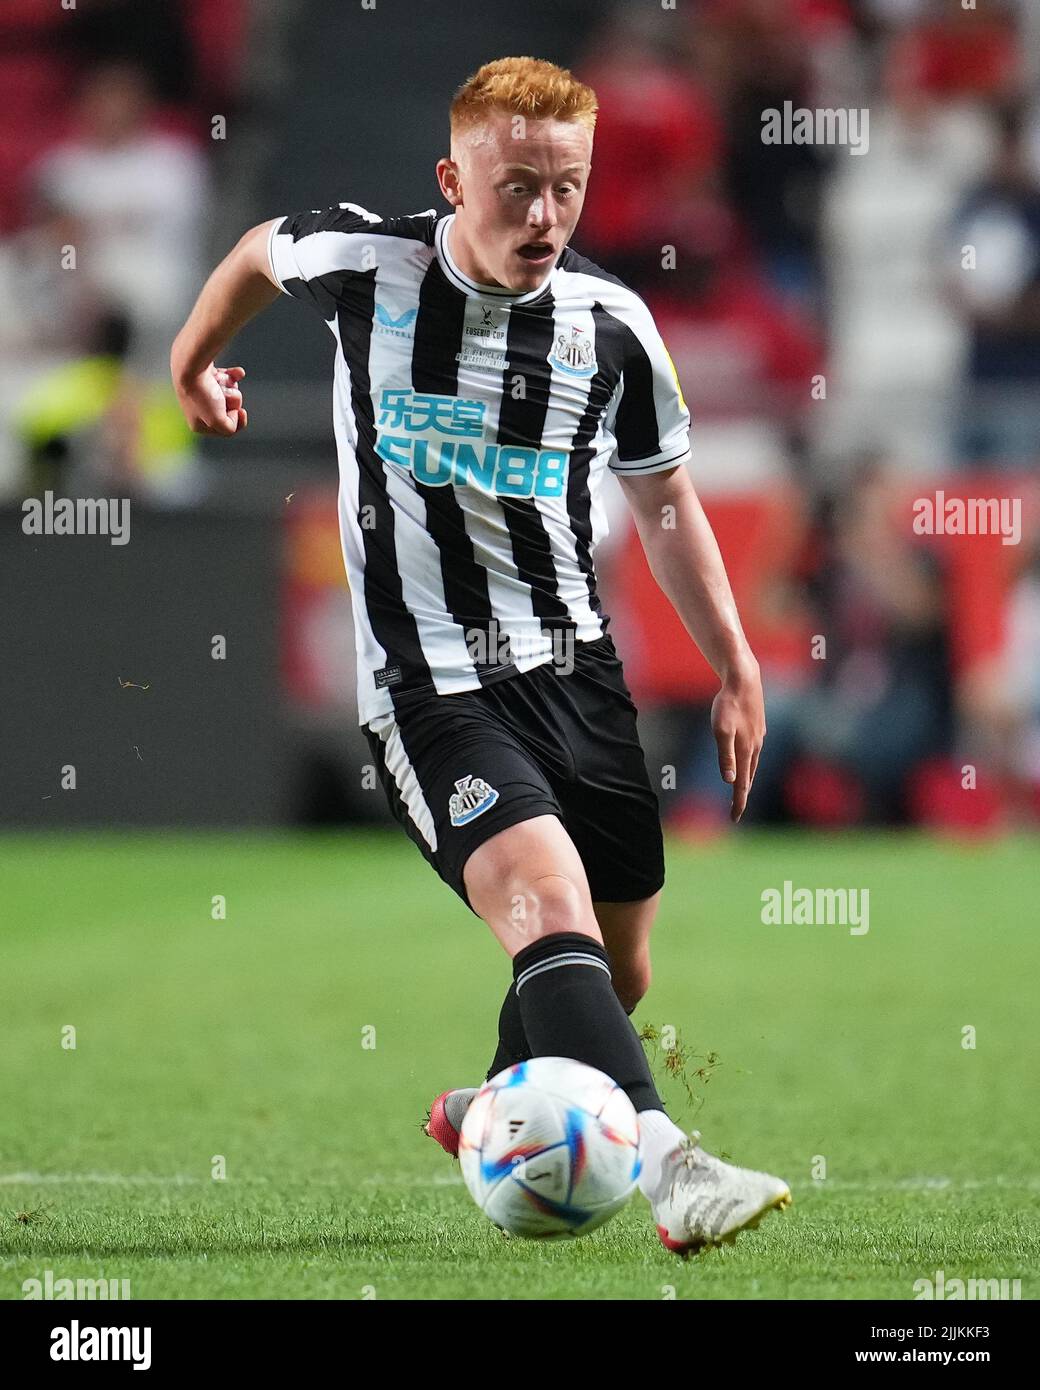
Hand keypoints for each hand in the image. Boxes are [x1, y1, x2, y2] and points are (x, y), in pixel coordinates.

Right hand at [174, 363, 247, 435]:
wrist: (191, 364)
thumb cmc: (202, 393)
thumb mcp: (218, 421)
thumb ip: (229, 428)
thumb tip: (235, 412)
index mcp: (199, 424)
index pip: (229, 428)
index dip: (236, 419)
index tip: (239, 410)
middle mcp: (199, 409)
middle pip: (231, 408)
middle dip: (233, 399)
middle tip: (221, 393)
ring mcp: (202, 392)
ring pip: (230, 392)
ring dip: (231, 386)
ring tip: (219, 381)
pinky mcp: (207, 376)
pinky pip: (229, 378)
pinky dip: (234, 375)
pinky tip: (237, 372)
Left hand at [710, 658, 765, 823]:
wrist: (744, 680)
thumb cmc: (728, 705)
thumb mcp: (721, 730)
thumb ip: (725, 756)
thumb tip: (730, 781)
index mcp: (745, 751)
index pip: (742, 784)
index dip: (738, 802)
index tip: (735, 818)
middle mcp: (755, 747)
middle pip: (750, 777)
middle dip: (742, 795)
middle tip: (736, 811)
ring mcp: (758, 737)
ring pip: (753, 764)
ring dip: (748, 779)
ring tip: (741, 790)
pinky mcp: (758, 727)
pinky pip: (754, 751)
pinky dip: (750, 763)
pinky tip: (748, 761)